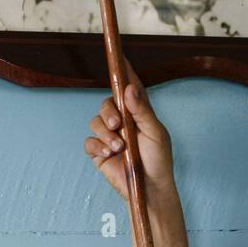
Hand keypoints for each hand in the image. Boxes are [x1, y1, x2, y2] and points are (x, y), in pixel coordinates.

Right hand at [85, 59, 176, 205]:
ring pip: (95, 121)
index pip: (129, 88)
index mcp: (138, 113)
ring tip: (118, 147)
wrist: (150, 190)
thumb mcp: (155, 133)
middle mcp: (122, 122)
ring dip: (105, 133)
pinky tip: (110, 154)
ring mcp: (110, 137)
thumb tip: (129, 88)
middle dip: (109, 111)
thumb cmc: (158, 160)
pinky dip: (98, 146)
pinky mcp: (99, 152)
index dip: (124, 72)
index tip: (119, 56)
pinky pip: (89, 142)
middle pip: (106, 103)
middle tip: (117, 124)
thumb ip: (142, 111)